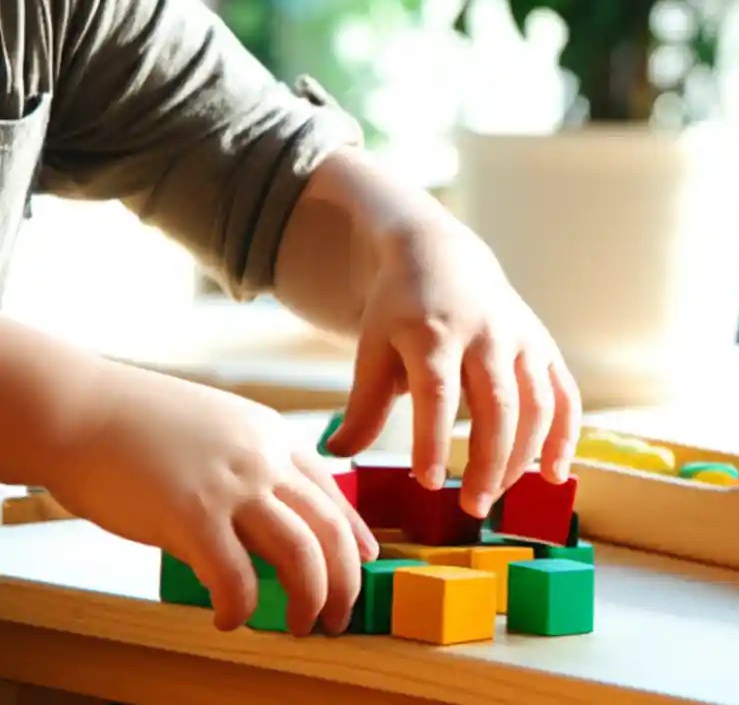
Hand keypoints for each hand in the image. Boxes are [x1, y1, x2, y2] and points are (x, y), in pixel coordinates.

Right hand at [43, 363, 378, 635]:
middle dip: (345, 580)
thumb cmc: (134, 424)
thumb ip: (249, 466)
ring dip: (310, 599)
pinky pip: (236, 578)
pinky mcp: (192, 515)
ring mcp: (232, 486)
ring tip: (300, 625)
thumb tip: (264, 518)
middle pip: (330, 529)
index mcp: (272, 437)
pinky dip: (241, 608)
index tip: (366, 561)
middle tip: (339, 614)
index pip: (332, 493)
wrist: (78, 408)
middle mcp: (264, 459)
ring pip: (301, 554)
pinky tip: (229, 619)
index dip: (354, 534)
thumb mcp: (217, 429)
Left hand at [322, 189, 581, 518]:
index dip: (434, 440)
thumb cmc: (400, 311)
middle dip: (489, 461)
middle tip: (471, 507)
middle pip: (497, 404)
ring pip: (536, 405)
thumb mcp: (372, 346)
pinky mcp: (544, 348)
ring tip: (498, 495)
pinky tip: (553, 475)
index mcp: (434, 332)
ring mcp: (521, 340)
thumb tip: (339, 455)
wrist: (442, 256)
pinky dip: (565, 437)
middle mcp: (486, 333)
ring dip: (523, 457)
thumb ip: (362, 404)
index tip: (429, 484)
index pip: (437, 393)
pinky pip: (564, 396)